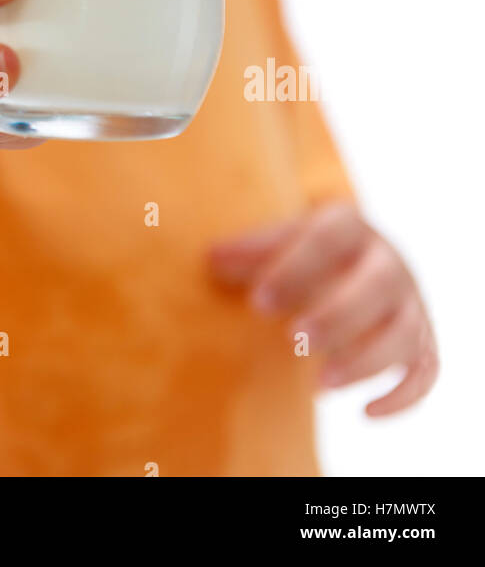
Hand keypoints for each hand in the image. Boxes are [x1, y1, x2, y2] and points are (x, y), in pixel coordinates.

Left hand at [207, 200, 438, 414]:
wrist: (359, 257)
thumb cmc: (307, 252)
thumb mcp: (283, 240)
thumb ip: (251, 251)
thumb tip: (211, 259)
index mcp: (350, 226)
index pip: (329, 238)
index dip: (295, 268)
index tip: (258, 301)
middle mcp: (388, 262)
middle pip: (377, 286)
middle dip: (338, 316)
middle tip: (293, 339)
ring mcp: (410, 303)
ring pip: (405, 334)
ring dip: (365, 362)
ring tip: (318, 385)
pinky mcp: (421, 341)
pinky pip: (426, 372)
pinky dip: (403, 396)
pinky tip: (365, 412)